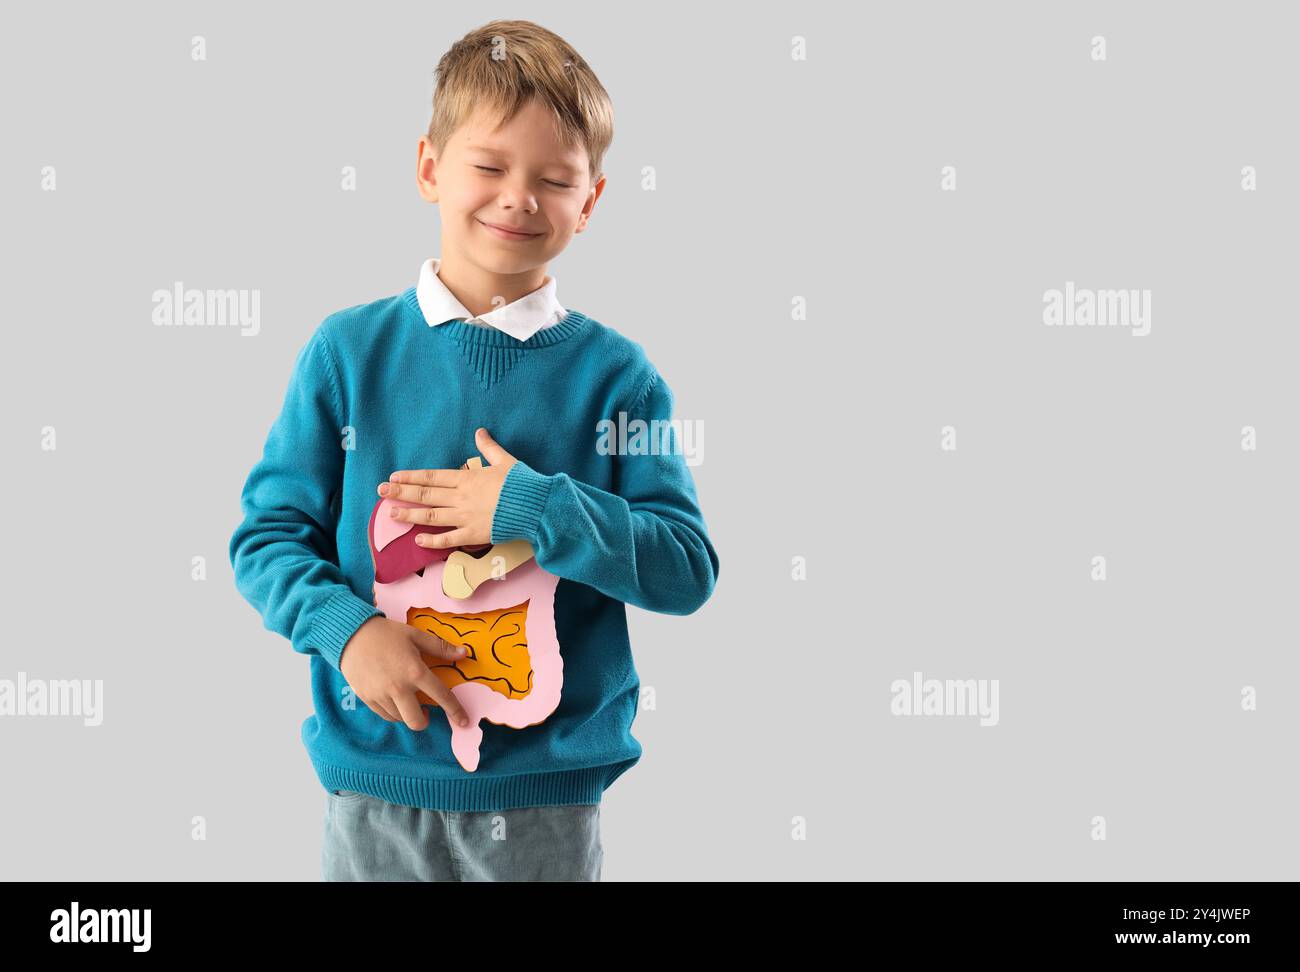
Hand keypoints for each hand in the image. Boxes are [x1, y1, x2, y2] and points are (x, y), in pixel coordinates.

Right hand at [339, 616, 472, 729]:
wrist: (351, 634)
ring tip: (409, 701)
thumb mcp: (415, 635)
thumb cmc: (387, 633)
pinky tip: (395, 701)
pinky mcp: (367, 698)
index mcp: (415, 671)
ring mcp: (381, 695)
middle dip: (425, 721)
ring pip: (400, 720)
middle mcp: (398, 687)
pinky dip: (394, 713)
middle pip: (416, 721)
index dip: (455, 711)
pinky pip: (385, 716)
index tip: (464, 721)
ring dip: (408, 715)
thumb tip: (464, 654)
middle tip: (426, 711)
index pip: (441, 696)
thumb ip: (440, 647)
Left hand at [378, 428, 518, 548]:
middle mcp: (461, 497)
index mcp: (467, 478)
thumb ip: (489, 448)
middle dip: (401, 493)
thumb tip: (479, 431)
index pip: (432, 477)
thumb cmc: (523, 483)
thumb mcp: (506, 461)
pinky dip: (433, 540)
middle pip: (425, 495)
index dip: (412, 477)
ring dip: (410, 514)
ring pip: (431, 515)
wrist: (537, 506)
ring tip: (391, 513)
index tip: (394, 477)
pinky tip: (418, 540)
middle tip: (380, 492)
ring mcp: (466, 517)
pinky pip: (449, 539)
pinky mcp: (474, 534)